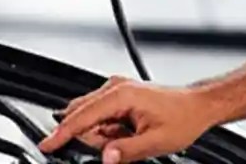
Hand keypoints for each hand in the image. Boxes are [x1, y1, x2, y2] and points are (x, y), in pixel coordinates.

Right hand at [39, 76, 216, 163]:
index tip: (47, 145)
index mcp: (122, 95)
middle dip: (92, 138)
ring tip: (129, 139)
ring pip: (91, 118)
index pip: (82, 116)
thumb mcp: (155, 142)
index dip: (62, 133)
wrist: (197, 106)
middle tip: (117, 148)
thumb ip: (125, 151)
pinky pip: (101, 117)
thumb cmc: (183, 118)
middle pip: (83, 117)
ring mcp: (117, 90)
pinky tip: (128, 134)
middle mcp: (117, 88)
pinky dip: (108, 130)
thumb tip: (105, 157)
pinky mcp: (120, 96)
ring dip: (103, 135)